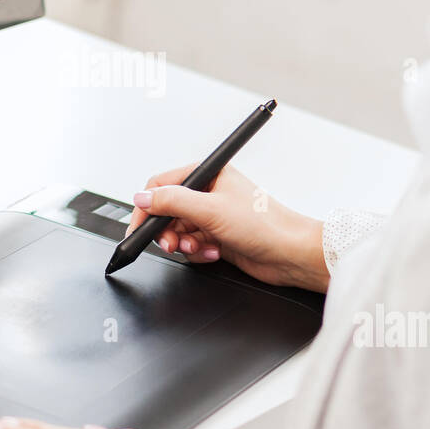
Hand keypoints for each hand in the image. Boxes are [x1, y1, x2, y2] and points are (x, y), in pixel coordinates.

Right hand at [126, 163, 328, 291]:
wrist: (291, 253)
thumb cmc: (265, 224)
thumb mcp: (211, 210)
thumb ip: (172, 202)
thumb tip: (142, 197)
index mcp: (208, 175)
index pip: (162, 185)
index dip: (147, 207)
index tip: (138, 227)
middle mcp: (209, 193)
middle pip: (167, 212)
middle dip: (167, 231)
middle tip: (172, 244)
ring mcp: (213, 216)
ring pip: (178, 231)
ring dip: (185, 244)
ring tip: (199, 248)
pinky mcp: (217, 236)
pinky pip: (192, 245)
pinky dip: (198, 252)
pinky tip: (214, 252)